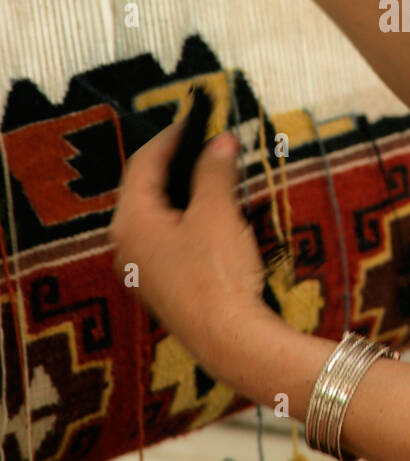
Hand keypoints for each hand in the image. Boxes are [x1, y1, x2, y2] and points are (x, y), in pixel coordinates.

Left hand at [110, 120, 274, 386]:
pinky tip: (214, 214)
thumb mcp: (217, 211)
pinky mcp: (164, 286)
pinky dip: (188, 217)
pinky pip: (170, 238)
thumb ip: (215, 170)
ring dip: (185, 191)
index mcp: (131, 220)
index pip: (143, 163)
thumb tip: (220, 142)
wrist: (230, 340)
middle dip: (177, 163)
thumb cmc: (217, 275)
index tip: (194, 120)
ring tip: (215, 172)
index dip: (171, 136)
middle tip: (205, 142)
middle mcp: (127, 244)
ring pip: (159, 215)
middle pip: (147, 189)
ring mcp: (143, 269)